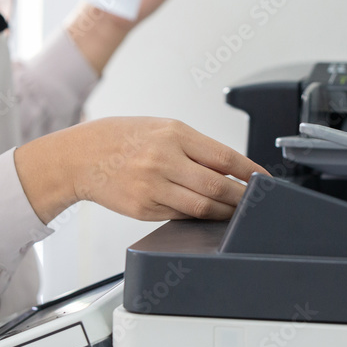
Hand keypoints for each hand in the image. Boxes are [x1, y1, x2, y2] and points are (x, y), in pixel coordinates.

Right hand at [14, 118, 267, 223]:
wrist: (81, 156)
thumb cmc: (124, 138)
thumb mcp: (162, 129)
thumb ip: (196, 147)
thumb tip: (233, 168)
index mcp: (173, 134)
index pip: (224, 156)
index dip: (250, 171)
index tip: (265, 180)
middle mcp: (164, 160)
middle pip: (217, 186)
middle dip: (242, 198)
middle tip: (256, 202)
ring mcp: (153, 187)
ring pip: (202, 207)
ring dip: (224, 212)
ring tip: (235, 211)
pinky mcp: (144, 208)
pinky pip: (180, 216)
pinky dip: (198, 216)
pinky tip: (206, 214)